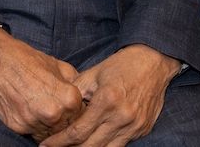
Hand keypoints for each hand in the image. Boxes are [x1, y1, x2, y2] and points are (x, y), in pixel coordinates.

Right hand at [0, 24, 83, 139]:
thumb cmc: (28, 60)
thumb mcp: (59, 66)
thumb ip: (75, 82)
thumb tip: (85, 94)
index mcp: (69, 97)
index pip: (82, 115)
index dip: (78, 112)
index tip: (74, 110)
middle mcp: (54, 113)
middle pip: (67, 128)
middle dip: (65, 121)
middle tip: (58, 111)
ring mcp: (36, 122)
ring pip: (51, 135)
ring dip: (50, 127)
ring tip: (45, 112)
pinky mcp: (19, 127)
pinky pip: (34, 134)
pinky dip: (36, 128)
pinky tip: (34, 114)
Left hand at [41, 44, 180, 146]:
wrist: (154, 61)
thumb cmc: (122, 65)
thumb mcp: (94, 73)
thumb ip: (76, 92)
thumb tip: (59, 110)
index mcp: (107, 100)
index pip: (77, 132)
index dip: (58, 142)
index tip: (45, 145)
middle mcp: (122, 116)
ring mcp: (134, 125)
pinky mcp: (142, 130)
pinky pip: (120, 145)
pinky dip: (105, 145)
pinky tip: (94, 141)